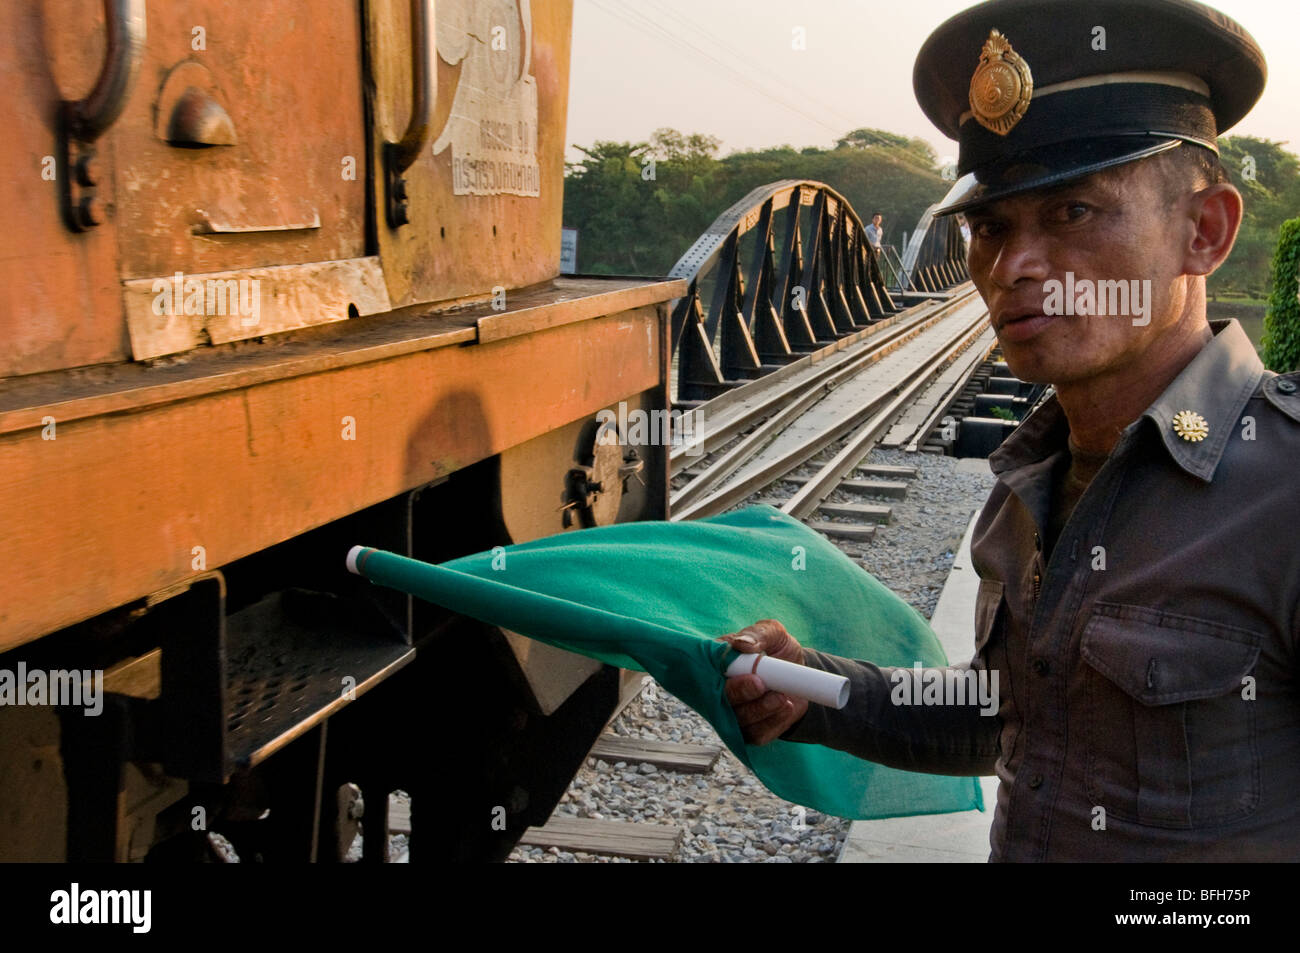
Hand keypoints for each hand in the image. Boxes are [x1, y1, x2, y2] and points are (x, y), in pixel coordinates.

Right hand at [719, 619, 808, 744]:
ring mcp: (734, 713)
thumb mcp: (772, 632)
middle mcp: (721, 691)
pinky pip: (756, 735)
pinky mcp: (750, 731)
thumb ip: (757, 634)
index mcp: (720, 664)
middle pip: (720, 702)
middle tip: (764, 686)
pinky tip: (787, 709)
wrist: (799, 674)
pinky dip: (773, 723)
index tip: (755, 677)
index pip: (711, 674)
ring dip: (761, 711)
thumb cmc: (778, 649)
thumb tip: (742, 644)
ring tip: (783, 698)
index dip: (730, 679)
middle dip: (743, 696)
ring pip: (739, 721)